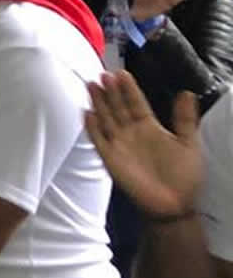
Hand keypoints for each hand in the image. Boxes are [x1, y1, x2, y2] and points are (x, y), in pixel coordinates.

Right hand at [86, 71, 202, 217]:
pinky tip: (87, 113)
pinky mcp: (110, 158)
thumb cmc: (184, 176)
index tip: (121, 73)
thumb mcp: (190, 144)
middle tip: (103, 74)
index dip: (129, 88)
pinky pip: (98, 140)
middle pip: (117, 107)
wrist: (174, 204)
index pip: (136, 103)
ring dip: (99, 103)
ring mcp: (120, 145)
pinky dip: (92, 127)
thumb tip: (186, 93)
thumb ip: (185, 119)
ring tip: (92, 85)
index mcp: (150, 127)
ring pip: (106, 118)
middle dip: (110, 91)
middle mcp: (132, 133)